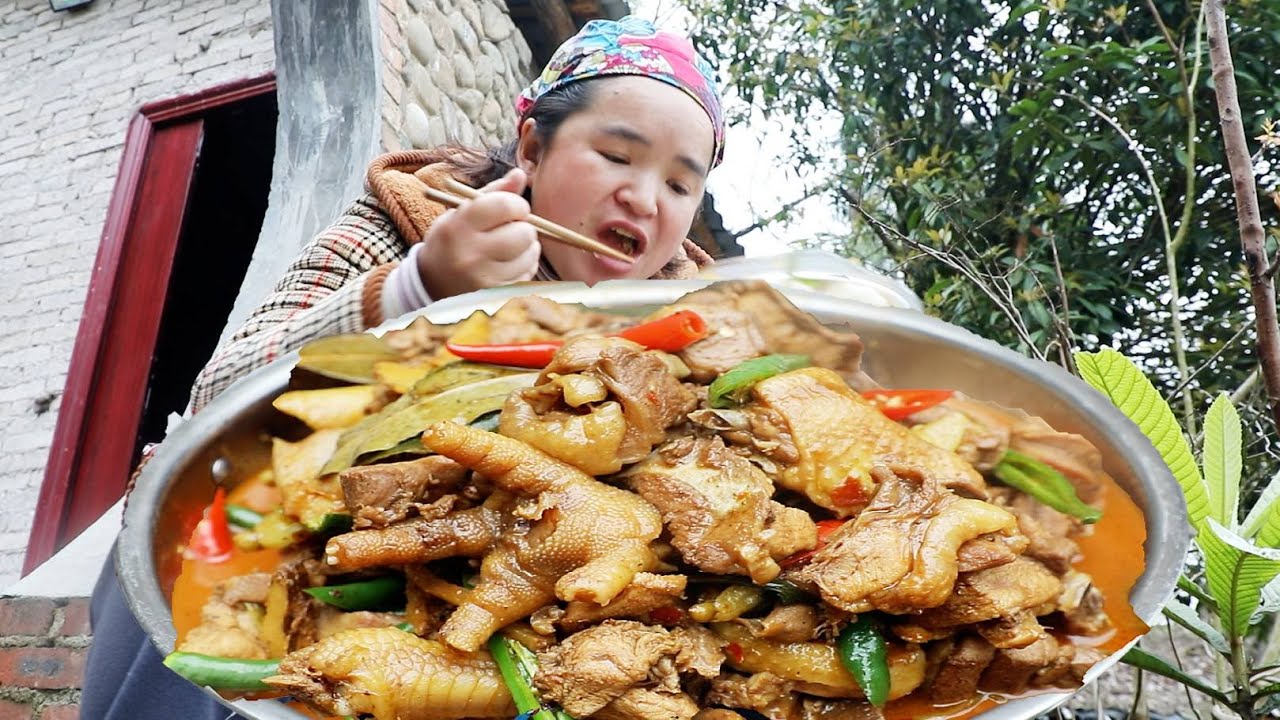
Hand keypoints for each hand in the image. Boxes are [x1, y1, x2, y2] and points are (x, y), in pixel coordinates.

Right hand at [416, 168, 541, 299]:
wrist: (432, 283)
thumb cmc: (452, 239)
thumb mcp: (461, 212)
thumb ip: (492, 193)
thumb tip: (521, 174)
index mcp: (457, 227)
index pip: (504, 205)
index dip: (517, 204)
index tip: (515, 208)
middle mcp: (469, 255)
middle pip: (523, 232)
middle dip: (524, 227)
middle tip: (512, 229)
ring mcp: (484, 280)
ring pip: (531, 254)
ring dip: (527, 247)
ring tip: (508, 248)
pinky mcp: (496, 296)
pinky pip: (529, 274)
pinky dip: (525, 266)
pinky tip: (508, 265)